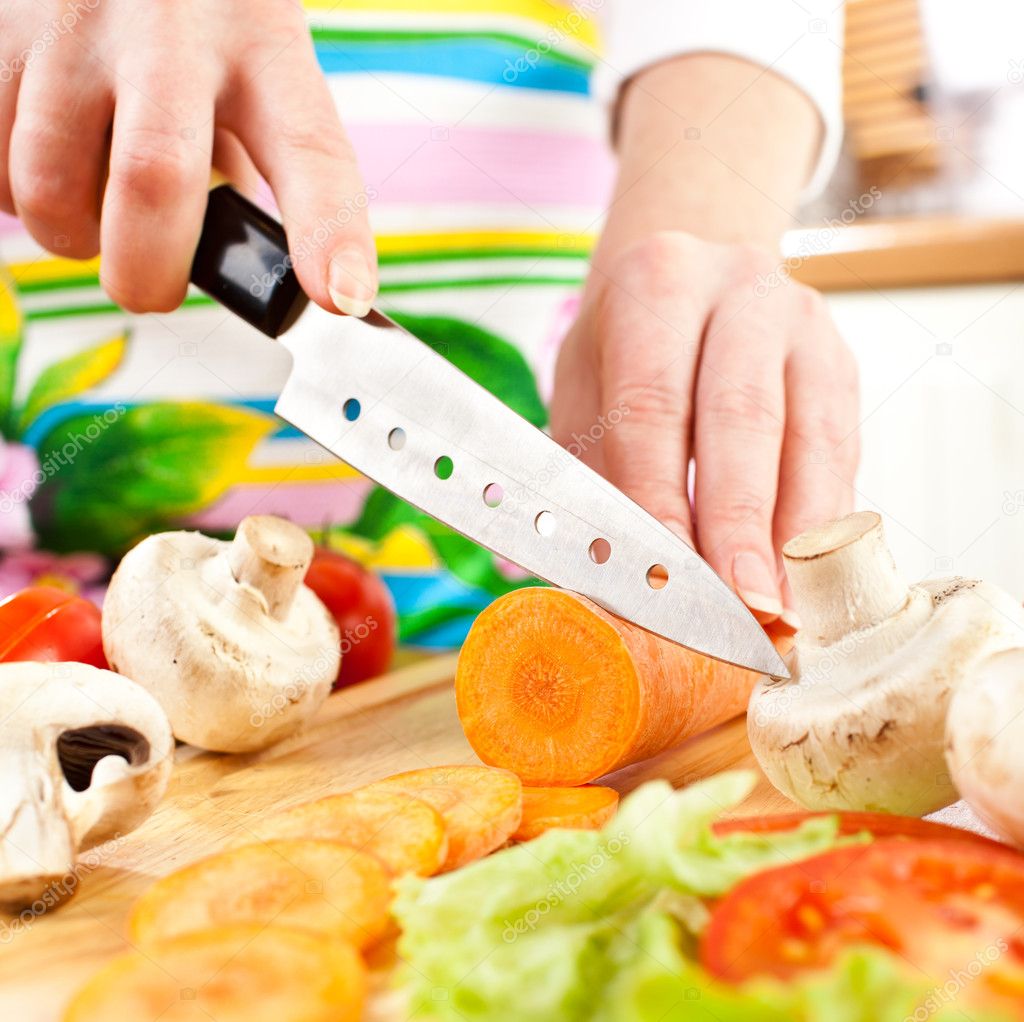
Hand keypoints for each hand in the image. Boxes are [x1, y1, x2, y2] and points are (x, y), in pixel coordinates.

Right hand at [0, 0, 375, 315]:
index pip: (309, 148)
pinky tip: (45, 156)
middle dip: (148, 270)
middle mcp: (171, 22)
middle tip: (149, 289)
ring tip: (91, 208)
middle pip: (155, 177)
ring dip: (71, 234)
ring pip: (51, 185)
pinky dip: (16, 192)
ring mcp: (72, 18)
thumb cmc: (192, 23)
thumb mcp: (249, 65)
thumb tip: (241, 271)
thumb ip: (253, 160)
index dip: (328, 233)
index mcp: (263, 41)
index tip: (341, 298)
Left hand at [550, 232, 859, 625]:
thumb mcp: (589, 385)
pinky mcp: (841, 364)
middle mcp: (739, 291)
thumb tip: (604, 570)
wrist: (696, 273)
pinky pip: (841, 452)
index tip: (666, 569)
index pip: (654, 405)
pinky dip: (823, 521)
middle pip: (742, 416)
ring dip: (795, 532)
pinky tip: (806, 572)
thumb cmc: (629, 344)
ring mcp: (803, 325)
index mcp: (658, 285)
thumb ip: (594, 467)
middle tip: (739, 599)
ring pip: (809, 437)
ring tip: (781, 604)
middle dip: (740, 521)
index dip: (660, 495)